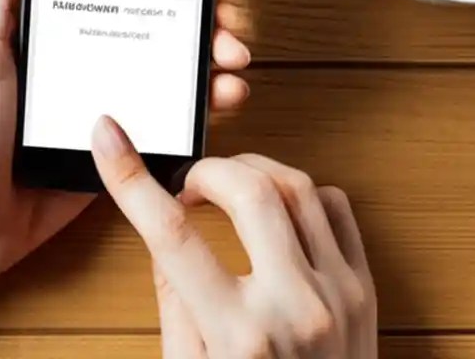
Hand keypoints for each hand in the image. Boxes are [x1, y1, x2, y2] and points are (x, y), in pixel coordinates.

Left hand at [0, 0, 252, 281]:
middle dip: (201, 10)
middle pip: (154, 16)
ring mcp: (98, 100)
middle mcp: (76, 55)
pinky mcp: (114, 147)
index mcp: (43, 25)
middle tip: (226, 18)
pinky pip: (167, 119)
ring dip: (211, 54)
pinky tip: (221, 97)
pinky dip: (201, 105)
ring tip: (231, 59)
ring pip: (170, 64)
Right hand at [92, 118, 376, 357]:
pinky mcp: (365, 289)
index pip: (172, 234)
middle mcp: (293, 309)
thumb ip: (175, 299)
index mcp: (237, 338)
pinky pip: (335, 205)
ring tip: (227, 191)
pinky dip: (299, 192)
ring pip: (296, 186)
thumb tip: (163, 233)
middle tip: (187, 184)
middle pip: (247, 190)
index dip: (130, 177)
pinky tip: (274, 210)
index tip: (109, 136)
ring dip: (252, 173)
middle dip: (206, 169)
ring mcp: (338, 295)